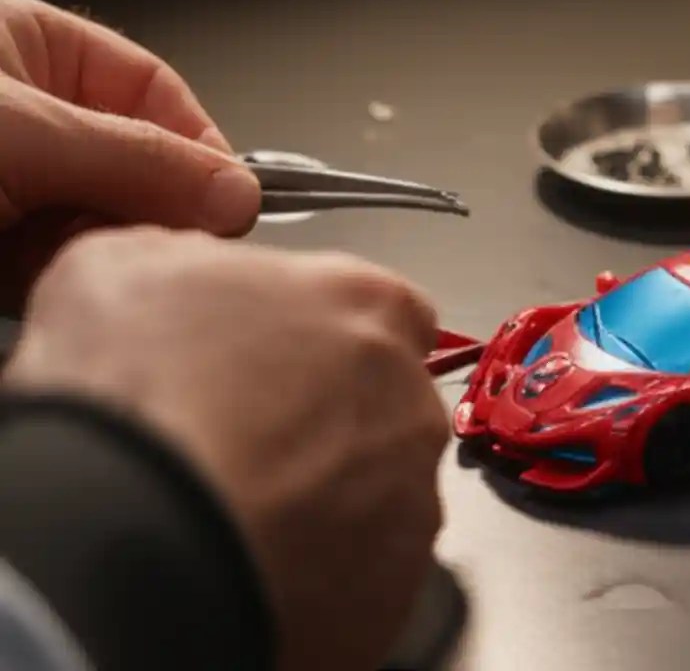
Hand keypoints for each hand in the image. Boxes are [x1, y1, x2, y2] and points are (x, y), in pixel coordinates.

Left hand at [0, 0, 259, 310]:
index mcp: (26, 48)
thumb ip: (138, 160)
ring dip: (105, 251)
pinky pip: (59, 270)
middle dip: (148, 209)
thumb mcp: (22, 131)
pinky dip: (67, 283)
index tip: (230, 197)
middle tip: (165, 239)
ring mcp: (7, 187)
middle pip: (137, 167)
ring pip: (102, 225)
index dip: (198, 143)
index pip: (152, 89)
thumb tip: (235, 190)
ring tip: (82, 260)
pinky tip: (50, 282)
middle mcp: (24, 117)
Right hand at [3, 228, 445, 670]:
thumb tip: (188, 275)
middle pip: (378, 399)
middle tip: (240, 434)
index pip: (375, 305)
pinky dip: (318, 561)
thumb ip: (191, 262)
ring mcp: (412, 494)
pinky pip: (364, 563)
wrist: (141, 528)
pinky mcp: (394, 579)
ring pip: (376, 486)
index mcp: (365, 305)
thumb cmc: (139, 395)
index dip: (316, 330)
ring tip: (237, 502)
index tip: (269, 352)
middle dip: (321, 414)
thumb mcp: (125, 267)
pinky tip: (252, 554)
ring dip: (322, 490)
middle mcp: (409, 397)